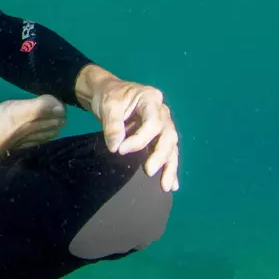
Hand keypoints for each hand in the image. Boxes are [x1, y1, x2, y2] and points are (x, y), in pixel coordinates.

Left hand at [91, 78, 179, 192]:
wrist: (106, 92)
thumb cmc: (108, 96)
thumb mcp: (108, 105)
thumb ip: (112, 125)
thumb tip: (115, 147)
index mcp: (151, 99)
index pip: (153, 123)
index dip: (139, 139)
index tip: (120, 150)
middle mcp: (162, 111)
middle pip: (168, 135)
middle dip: (160, 156)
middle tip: (149, 172)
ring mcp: (162, 123)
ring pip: (171, 146)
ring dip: (170, 166)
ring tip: (166, 186)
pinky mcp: (157, 135)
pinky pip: (167, 151)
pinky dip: (169, 166)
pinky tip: (172, 184)